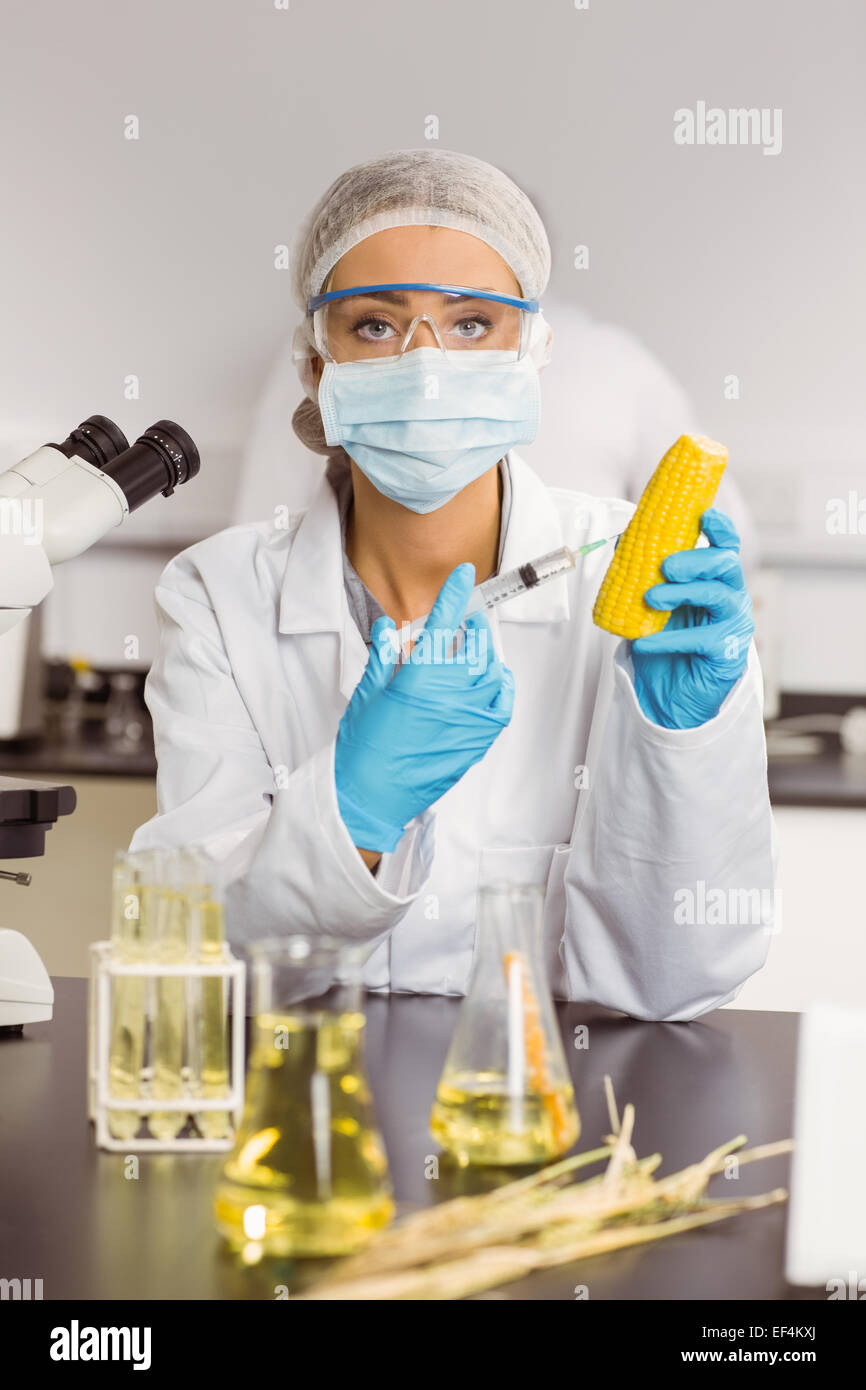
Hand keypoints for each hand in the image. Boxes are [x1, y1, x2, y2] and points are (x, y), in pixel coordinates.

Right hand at [334, 563, 513, 851]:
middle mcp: (449, 696)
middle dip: (471, 625)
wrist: (371, 797)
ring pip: (490, 670)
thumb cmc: (363, 751)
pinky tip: (493, 677)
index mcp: (418, 679)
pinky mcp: (476, 740)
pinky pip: (501, 703)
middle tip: (465, 619)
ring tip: (473, 648)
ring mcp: (467, 719)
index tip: (464, 576)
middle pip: (473, 645)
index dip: (456, 595)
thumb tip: (388, 629)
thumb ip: (382, 658)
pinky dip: (501, 684)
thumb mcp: (365, 696)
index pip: (444, 624)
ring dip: (484, 652)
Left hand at [630, 508, 753, 729]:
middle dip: (695, 560)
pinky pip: (700, 640)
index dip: (720, 528)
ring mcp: (733, 624)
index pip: (725, 547)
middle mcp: (731, 596)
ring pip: (718, 595)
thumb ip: (645, 575)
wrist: (672, 693)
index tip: (704, 515)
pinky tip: (643, 643)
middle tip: (665, 566)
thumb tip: (623, 541)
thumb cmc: (666, 642)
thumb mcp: (653, 605)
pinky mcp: (727, 652)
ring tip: (650, 599)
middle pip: (726, 564)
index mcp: (716, 580)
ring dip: (682, 592)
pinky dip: (668, 639)